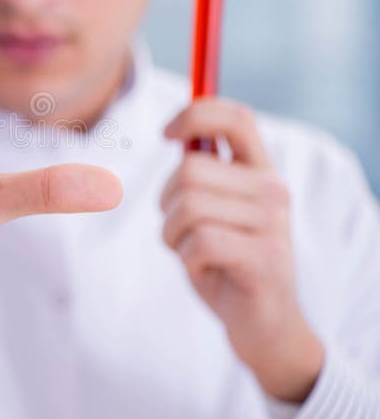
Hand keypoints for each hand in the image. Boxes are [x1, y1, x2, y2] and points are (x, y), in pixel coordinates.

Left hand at [161, 98, 323, 402]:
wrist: (264, 325)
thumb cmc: (227, 260)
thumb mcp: (215, 209)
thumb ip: (202, 174)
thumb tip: (176, 133)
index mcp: (261, 171)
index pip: (236, 117)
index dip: (195, 114)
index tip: (165, 134)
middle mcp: (273, 190)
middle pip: (189, 170)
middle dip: (165, 202)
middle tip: (179, 230)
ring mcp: (272, 224)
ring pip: (188, 206)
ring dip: (172, 234)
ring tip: (190, 250)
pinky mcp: (264, 259)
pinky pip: (199, 242)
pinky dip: (186, 257)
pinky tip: (203, 268)